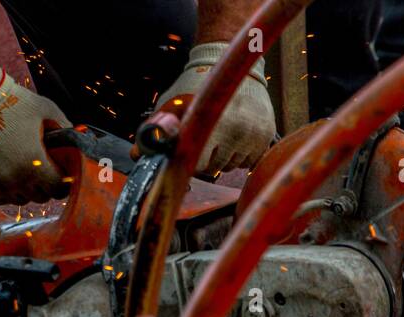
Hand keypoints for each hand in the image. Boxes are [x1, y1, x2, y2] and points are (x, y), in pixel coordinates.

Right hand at [0, 68, 70, 204]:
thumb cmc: (14, 101)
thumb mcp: (47, 110)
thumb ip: (65, 128)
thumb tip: (78, 139)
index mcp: (36, 164)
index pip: (58, 189)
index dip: (64, 183)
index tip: (63, 175)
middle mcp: (17, 179)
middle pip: (41, 197)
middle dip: (47, 186)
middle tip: (47, 173)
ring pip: (21, 200)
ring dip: (28, 191)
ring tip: (29, 174)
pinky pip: (1, 198)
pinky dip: (9, 192)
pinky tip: (12, 178)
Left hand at [157, 42, 275, 174]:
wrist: (229, 60)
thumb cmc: (194, 85)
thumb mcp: (171, 105)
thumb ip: (154, 129)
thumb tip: (137, 154)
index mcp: (213, 124)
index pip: (199, 165)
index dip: (191, 159)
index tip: (189, 147)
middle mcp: (237, 131)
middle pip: (215, 168)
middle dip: (206, 157)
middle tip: (204, 136)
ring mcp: (254, 134)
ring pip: (232, 165)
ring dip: (223, 156)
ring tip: (219, 132)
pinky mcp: (266, 136)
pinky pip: (248, 160)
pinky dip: (240, 153)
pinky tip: (233, 135)